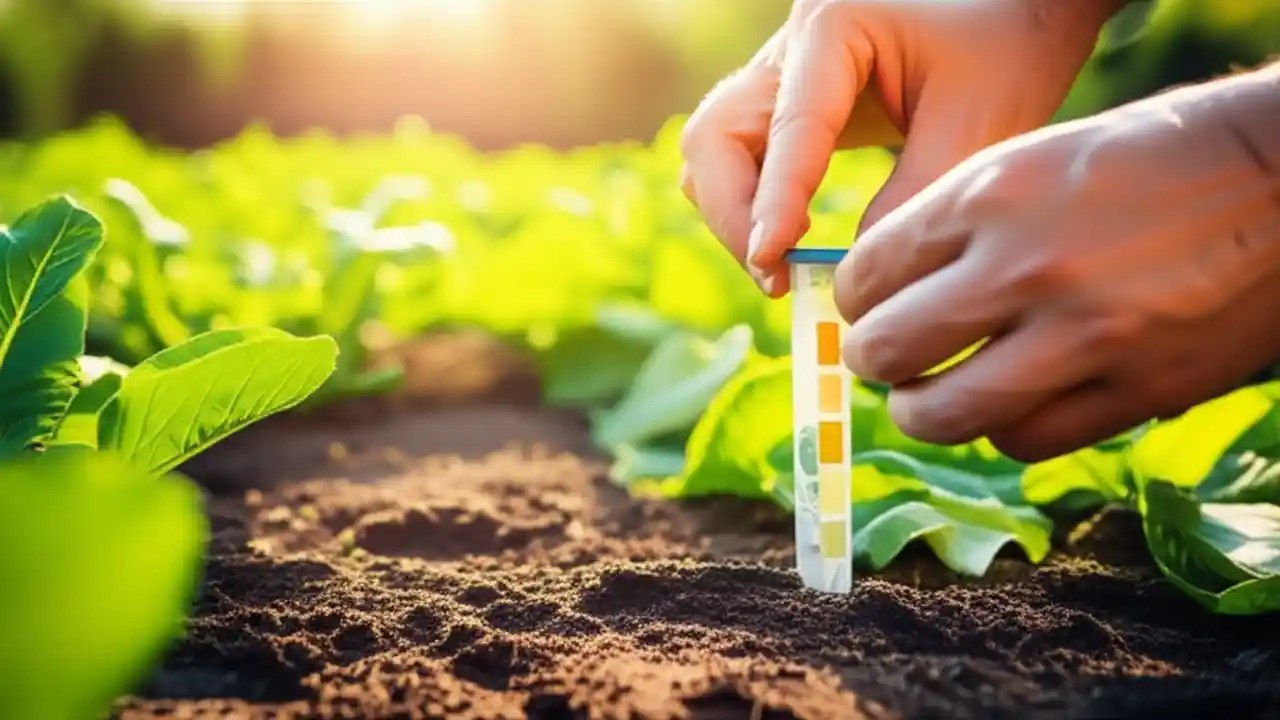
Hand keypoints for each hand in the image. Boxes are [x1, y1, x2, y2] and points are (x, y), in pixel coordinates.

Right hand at [680, 0, 1121, 295]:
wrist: (1018, 12)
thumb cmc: (1009, 49)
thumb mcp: (978, 123)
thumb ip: (915, 195)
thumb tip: (853, 274)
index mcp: (833, 25)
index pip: (787, 127)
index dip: (773, 202)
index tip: (771, 262)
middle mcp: (790, 46)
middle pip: (715, 137)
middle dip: (733, 213)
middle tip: (774, 276)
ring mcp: (780, 74)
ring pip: (714, 151)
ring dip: (734, 214)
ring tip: (782, 269)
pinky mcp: (786, 105)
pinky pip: (741, 159)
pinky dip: (753, 206)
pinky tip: (793, 242)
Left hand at [835, 65, 1279, 461]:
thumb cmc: (1152, 157)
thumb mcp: (1036, 157)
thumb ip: (956, 223)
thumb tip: (886, 290)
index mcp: (991, 194)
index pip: (865, 276)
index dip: (853, 301)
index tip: (866, 308)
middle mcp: (1025, 267)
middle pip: (887, 351)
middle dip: (870, 361)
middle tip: (885, 358)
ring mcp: (1082, 337)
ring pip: (944, 415)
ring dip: (922, 412)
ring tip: (928, 397)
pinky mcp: (1135, 390)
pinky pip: (1024, 440)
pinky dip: (1002, 428)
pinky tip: (1010, 403)